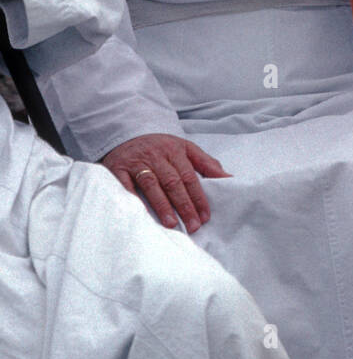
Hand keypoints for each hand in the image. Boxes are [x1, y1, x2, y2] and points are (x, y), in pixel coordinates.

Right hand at [102, 133, 229, 232]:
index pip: (189, 177)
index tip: (205, 216)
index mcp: (175, 150)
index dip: (198, 197)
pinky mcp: (117, 168)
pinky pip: (126, 185)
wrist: (126, 132)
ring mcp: (136, 162)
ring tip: (172, 224)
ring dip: (162, 205)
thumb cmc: (161, 147)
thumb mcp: (185, 148)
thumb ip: (206, 163)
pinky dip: (134, 199)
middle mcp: (156, 156)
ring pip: (151, 184)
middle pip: (173, 182)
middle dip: (184, 205)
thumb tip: (229, 178)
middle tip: (192, 226)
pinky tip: (143, 214)